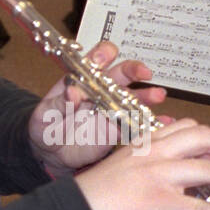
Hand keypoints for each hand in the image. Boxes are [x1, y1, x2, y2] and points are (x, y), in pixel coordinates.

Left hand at [28, 41, 167, 175]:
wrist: (51, 153)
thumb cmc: (46, 127)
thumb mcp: (45, 114)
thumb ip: (59, 103)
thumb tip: (72, 92)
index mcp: (81, 79)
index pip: (94, 60)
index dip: (101, 55)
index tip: (106, 57)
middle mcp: (100, 90)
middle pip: (121, 73)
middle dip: (133, 70)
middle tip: (144, 72)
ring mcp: (111, 108)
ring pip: (133, 97)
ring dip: (147, 95)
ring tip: (157, 96)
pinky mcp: (118, 129)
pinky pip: (137, 124)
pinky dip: (152, 123)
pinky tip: (164, 122)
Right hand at [74, 118, 209, 209]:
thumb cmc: (94, 196)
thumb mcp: (123, 167)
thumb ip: (149, 164)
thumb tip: (179, 176)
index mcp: (144, 142)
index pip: (187, 127)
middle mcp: (153, 152)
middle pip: (205, 138)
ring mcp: (158, 175)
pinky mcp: (161, 202)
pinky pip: (204, 209)